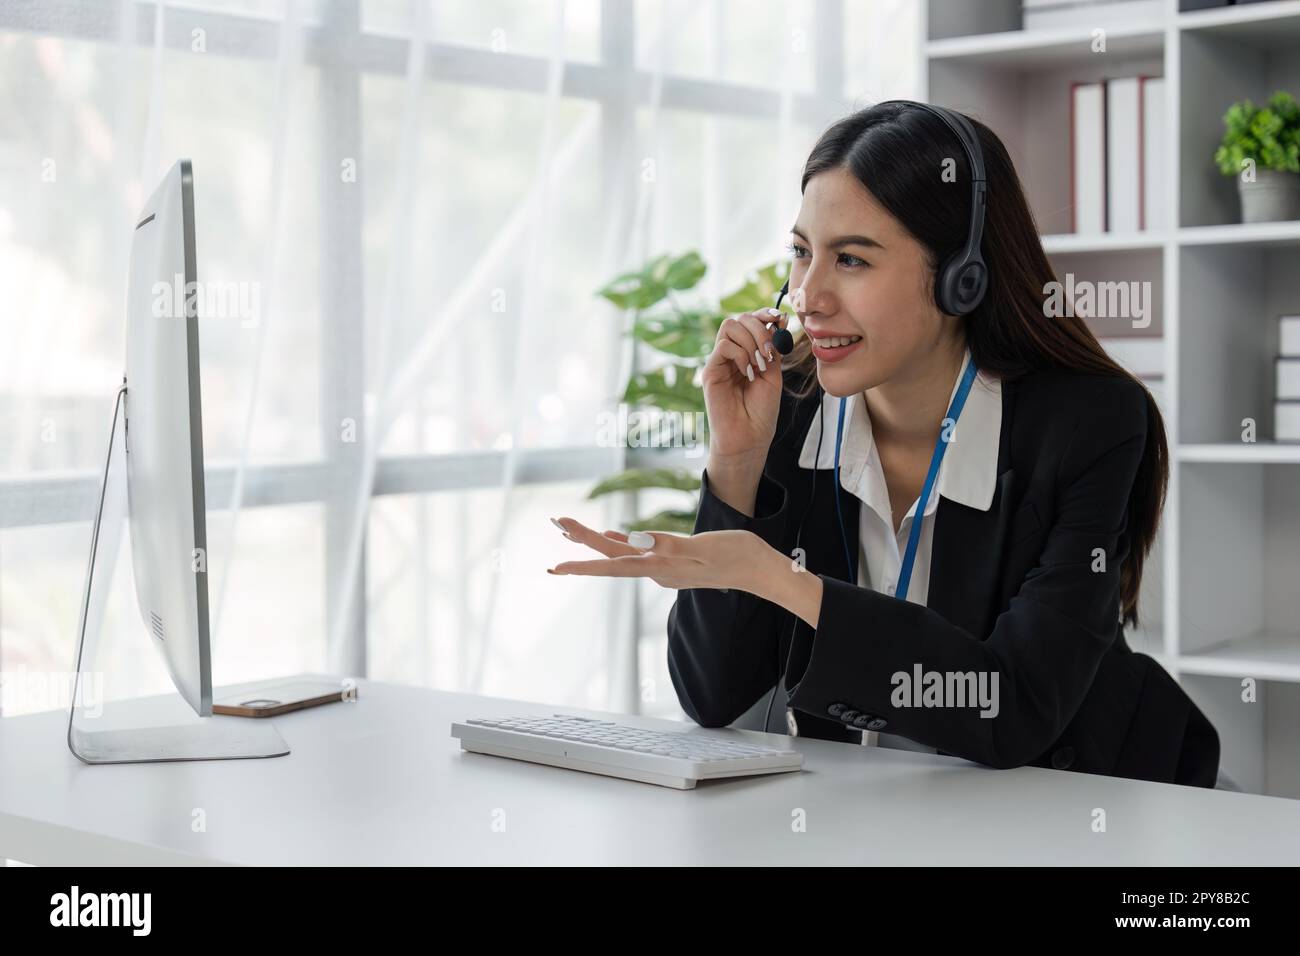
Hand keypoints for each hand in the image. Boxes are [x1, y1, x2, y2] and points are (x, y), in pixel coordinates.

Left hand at [546, 516, 761, 592]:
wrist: (760, 570)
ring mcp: (665, 568)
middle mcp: (657, 570)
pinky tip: (613, 537)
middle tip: (557, 522)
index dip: (583, 561)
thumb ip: (667, 546)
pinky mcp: (675, 561)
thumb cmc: (736, 555)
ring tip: (572, 530)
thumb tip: (633, 542)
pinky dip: (620, 544)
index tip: (556, 564)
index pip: (612, 563)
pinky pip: (638, 553)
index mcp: (660, 566)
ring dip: (596, 542)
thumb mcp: (703, 547)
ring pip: (621, 555)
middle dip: (581, 541)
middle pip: (610, 556)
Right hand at [702, 308, 789, 464]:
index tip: (780, 318)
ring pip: (729, 326)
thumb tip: (780, 319)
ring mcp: (720, 362)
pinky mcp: (710, 372)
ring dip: (751, 341)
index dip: (764, 314)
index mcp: (748, 352)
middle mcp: (732, 354)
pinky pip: (723, 346)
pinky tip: (747, 373)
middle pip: (740, 318)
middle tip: (769, 353)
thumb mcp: (774, 374)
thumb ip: (774, 348)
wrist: (749, 439)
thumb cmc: (761, 412)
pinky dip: (740, 354)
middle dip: (760, 329)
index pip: (751, 320)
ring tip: (759, 365)